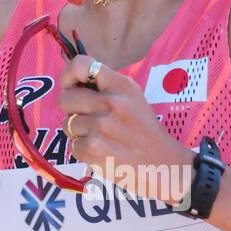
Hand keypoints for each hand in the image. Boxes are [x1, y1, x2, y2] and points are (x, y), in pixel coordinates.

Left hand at [58, 54, 192, 202]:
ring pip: (68, 124)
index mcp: (121, 85)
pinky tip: (102, 152)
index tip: (70, 87)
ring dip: (79, 134)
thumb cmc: (144, 132)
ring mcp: (101, 126)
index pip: (81, 65)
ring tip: (101, 139)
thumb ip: (106, 88)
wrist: (163, 165)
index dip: (68, 76)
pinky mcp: (94, 149)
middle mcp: (111, 102)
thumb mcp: (133, 99)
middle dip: (72, 110)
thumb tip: (71, 85)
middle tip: (89, 120)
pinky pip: (73, 146)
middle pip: (66, 98)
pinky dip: (84, 152)